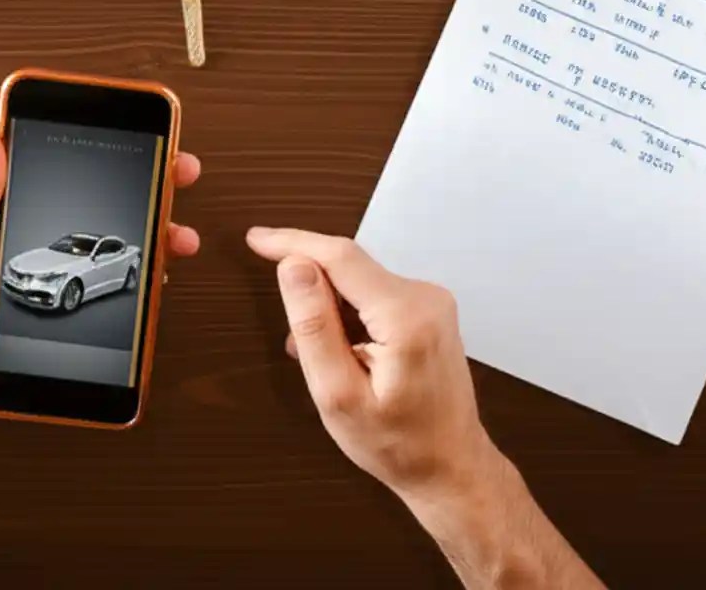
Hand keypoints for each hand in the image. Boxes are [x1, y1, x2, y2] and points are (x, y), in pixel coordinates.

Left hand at [0, 127, 202, 402]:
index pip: (46, 163)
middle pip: (83, 201)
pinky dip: (120, 276)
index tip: (133, 134)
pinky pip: (86, 280)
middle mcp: (9, 235)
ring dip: (137, 234)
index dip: (92, 146)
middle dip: (134, 187)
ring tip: (174, 238)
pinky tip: (142, 279)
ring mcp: (25, 269)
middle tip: (175, 179)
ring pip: (92, 243)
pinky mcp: (34, 302)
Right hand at [246, 228, 503, 502]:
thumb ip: (314, 326)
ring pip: (358, 280)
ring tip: (316, 358)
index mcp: (405, 316)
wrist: (450, 466)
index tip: (255, 239)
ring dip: (327, 306)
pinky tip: (340, 353)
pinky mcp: (429, 310)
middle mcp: (426, 297)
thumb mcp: (337, 393)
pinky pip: (374, 294)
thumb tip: (293, 267)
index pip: (339, 256)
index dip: (292, 242)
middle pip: (349, 265)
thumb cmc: (395, 443)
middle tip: (289, 334)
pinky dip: (347, 315)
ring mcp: (431, 302)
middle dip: (308, 285)